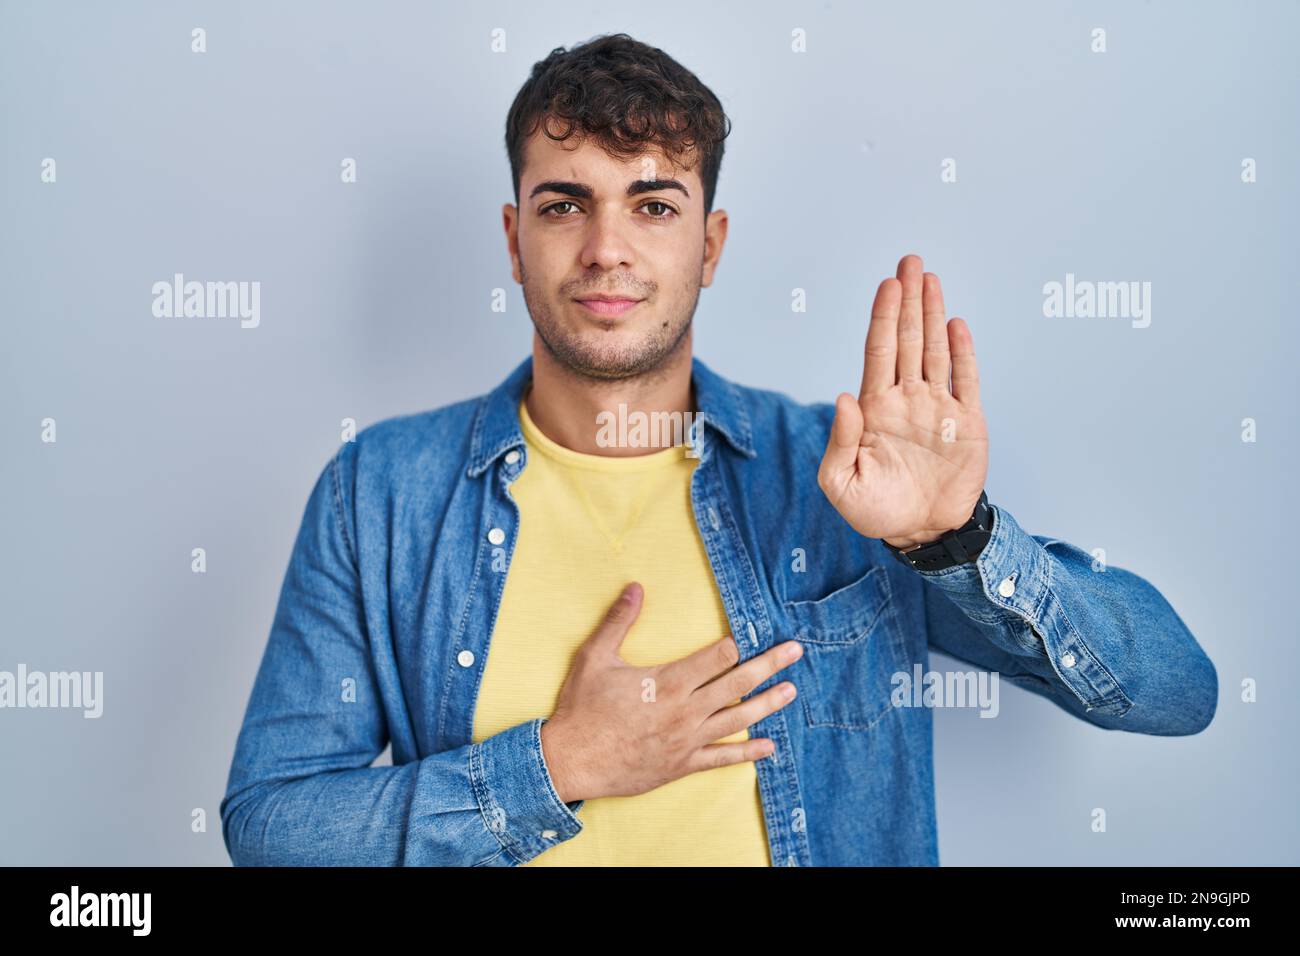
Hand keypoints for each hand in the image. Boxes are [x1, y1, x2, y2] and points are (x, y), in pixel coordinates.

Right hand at [539, 582, 803, 802]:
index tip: (746, 635)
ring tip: (791, 691)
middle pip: (737, 684)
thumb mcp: (595, 657)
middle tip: (796, 652)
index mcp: (668, 682)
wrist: (570, 761)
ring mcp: (687, 741)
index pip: (715, 658)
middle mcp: (685, 711)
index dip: (733, 646)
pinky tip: (769, 746)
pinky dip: (747, 751)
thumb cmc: (581, 708)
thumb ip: (618, 621)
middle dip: (769, 665)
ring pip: (737, 719)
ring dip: (768, 704)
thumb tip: (635, 587)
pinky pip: (722, 758)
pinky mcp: (682, 765)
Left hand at [818, 254, 988, 548]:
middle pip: (908, 339)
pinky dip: (963, 352)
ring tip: (930, 279)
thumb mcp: (841, 482)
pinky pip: (965, 380)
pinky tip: (956, 324)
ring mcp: (938, 408)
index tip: (886, 285)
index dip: (883, 317)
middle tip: (909, 261)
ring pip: (936, 351)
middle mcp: (906, 399)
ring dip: (933, 314)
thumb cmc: (875, 509)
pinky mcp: (967, 423)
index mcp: (875, 408)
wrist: (921, 533)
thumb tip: (844, 397)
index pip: (878, 352)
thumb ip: (840, 440)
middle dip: (907, 300)